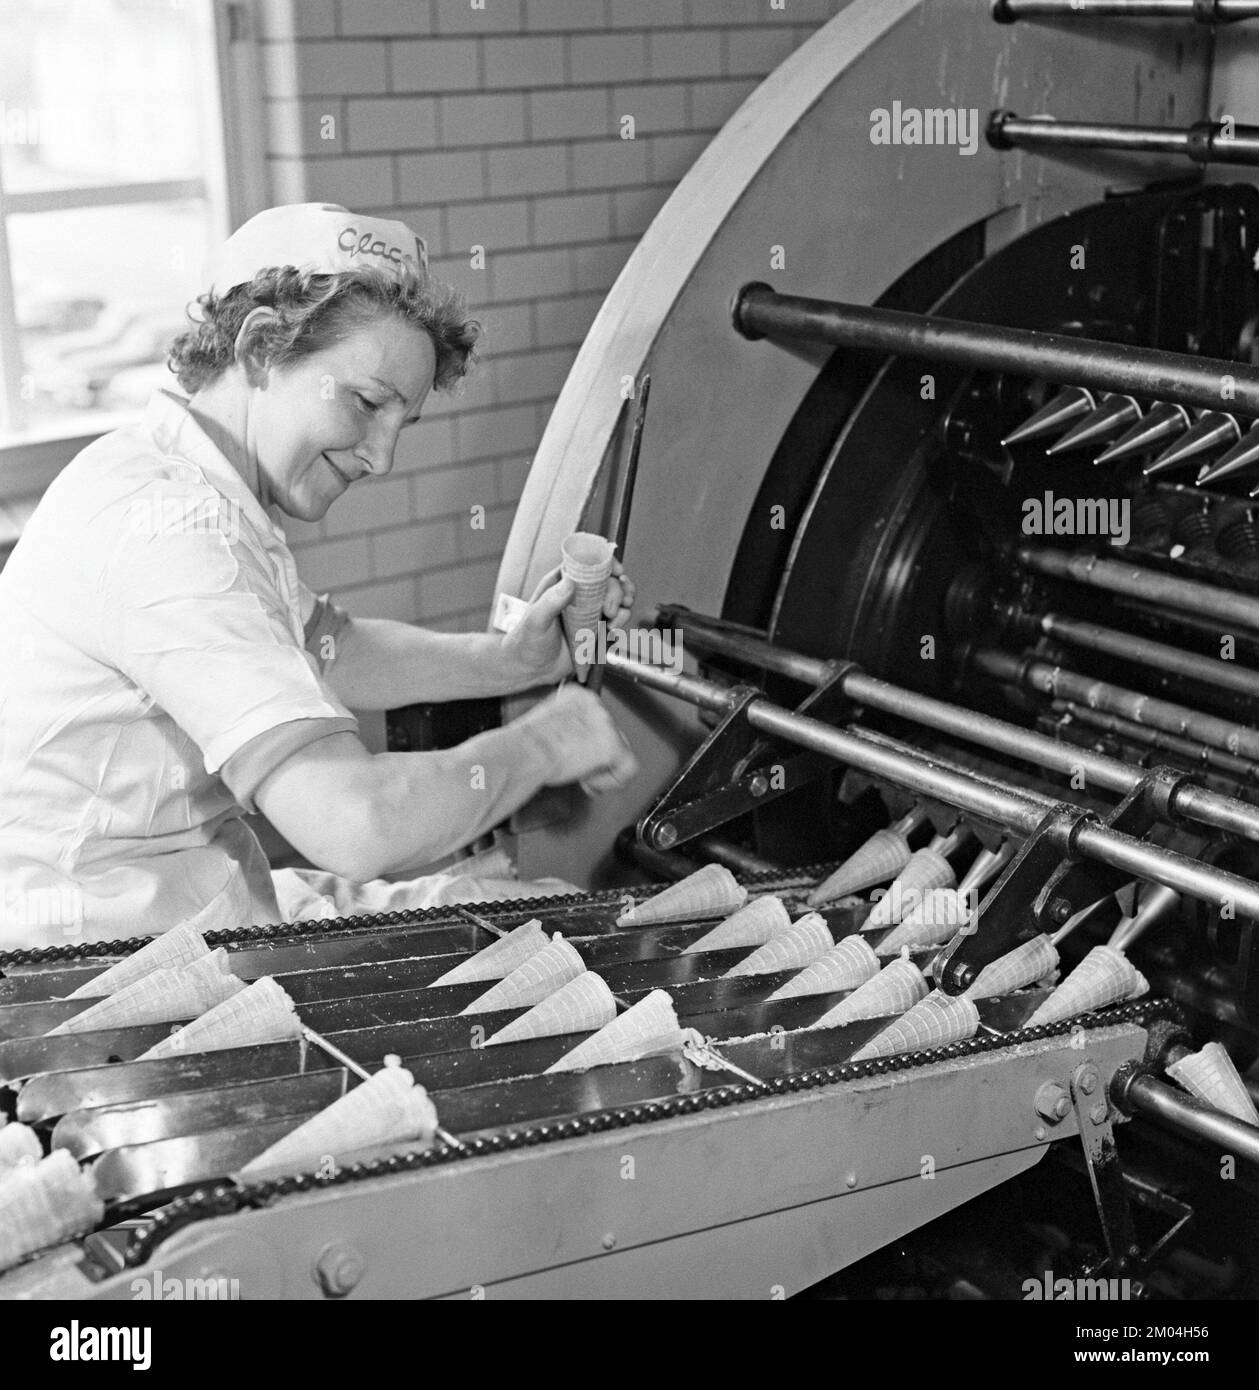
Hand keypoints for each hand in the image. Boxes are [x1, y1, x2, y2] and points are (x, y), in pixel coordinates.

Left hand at [501, 560, 636, 686]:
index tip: (617, 571)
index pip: (587, 563)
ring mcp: (589, 610)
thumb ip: (551, 601)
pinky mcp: (596, 627)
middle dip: (617, 592)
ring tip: (614, 619)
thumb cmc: (526, 642)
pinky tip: (611, 630)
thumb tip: (570, 581)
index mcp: (561, 583)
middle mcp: (578, 593)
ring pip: (617, 597)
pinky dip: (621, 621)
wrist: (532, 670)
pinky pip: (617, 617)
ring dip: (624, 605)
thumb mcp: (535, 620)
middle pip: (608, 580)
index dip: (606, 563)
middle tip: (610, 611)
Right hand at [513, 683, 638, 792]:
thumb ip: (564, 726)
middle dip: (596, 757)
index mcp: (578, 695)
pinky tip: (591, 784)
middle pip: (610, 735)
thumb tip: (572, 741)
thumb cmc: (525, 744)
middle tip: (578, 770)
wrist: (527, 751)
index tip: (575, 754)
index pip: (596, 720)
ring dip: (602, 769)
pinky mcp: (612, 746)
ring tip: (581, 776)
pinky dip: (610, 781)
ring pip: (621, 750)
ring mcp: (606, 724)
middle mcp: (596, 705)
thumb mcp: (543, 723)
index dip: (587, 743)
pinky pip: (627, 767)